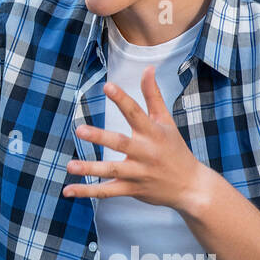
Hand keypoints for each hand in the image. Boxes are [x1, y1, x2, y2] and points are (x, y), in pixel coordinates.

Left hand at [63, 65, 210, 213]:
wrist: (191, 187)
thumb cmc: (175, 149)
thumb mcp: (166, 122)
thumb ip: (153, 95)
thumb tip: (147, 67)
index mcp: (153, 133)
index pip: (135, 113)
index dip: (122, 99)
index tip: (107, 86)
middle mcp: (145, 153)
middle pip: (121, 143)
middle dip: (101, 137)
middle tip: (80, 130)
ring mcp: (138, 173)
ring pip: (112, 170)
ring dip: (90, 169)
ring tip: (70, 165)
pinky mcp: (132, 189)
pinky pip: (107, 191)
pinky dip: (87, 191)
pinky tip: (68, 190)